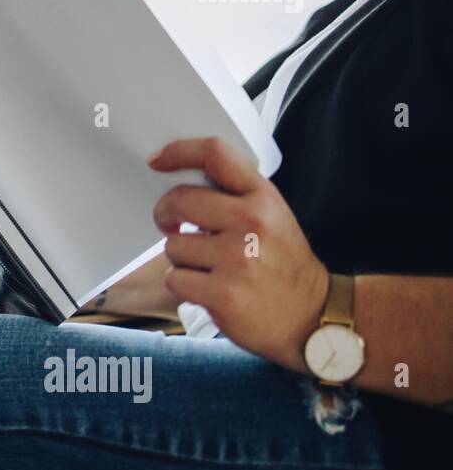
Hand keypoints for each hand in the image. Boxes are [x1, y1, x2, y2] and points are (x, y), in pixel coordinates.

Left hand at [149, 137, 327, 369]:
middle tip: (169, 224)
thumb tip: (183, 178)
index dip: (179, 151)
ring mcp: (237, 259)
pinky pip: (175, 279)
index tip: (157, 160)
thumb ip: (236, 195)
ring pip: (172, 245)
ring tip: (208, 267)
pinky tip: (207, 288)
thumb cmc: (283, 264)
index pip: (216, 154)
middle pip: (179, 199)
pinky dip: (184, 286)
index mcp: (263, 198)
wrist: (313, 317)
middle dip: (164, 213)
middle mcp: (252, 222)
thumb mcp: (273, 216)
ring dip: (181, 258)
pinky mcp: (223, 294)